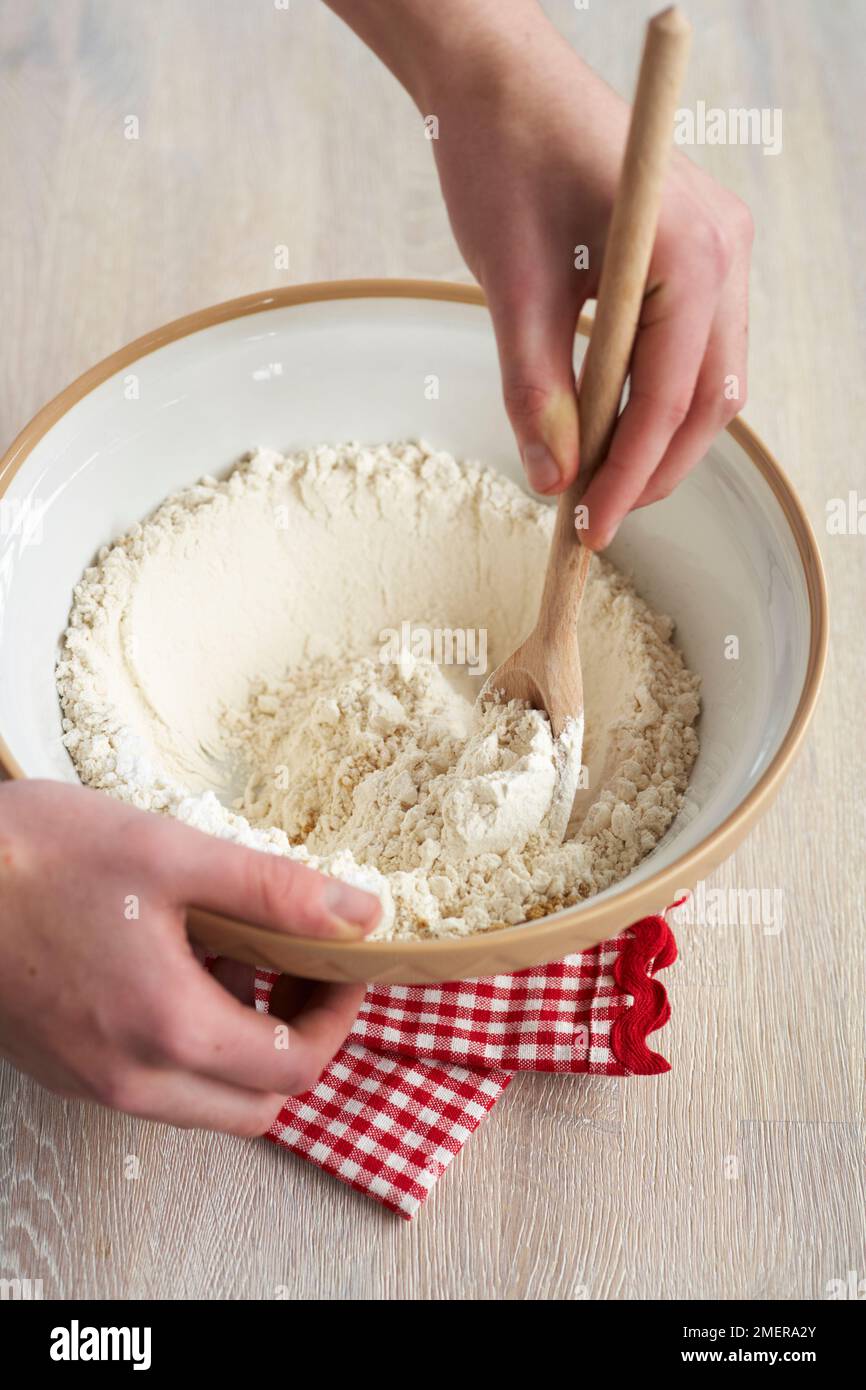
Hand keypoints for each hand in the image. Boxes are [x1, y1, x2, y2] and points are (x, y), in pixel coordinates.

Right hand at [0, 781, 379, 1133]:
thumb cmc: (37, 859)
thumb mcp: (171, 853)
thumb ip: (274, 891)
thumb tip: (359, 914)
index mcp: (169, 1029)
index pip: (296, 1065)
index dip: (337, 1017)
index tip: (340, 965)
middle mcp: (132, 1079)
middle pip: (259, 1104)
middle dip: (297, 1043)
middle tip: (298, 972)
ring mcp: (94, 1083)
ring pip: (207, 1103)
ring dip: (244, 1049)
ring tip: (236, 961)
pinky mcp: (68, 1069)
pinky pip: (156, 1088)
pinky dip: (191, 1048)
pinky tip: (178, 969)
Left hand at [325, 0, 752, 548]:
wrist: (498, 76)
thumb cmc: (501, 155)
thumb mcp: (510, 284)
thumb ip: (533, 387)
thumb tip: (551, 479)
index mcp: (690, 250)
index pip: (669, 399)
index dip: (628, 476)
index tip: (586, 530)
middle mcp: (726, 249)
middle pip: (710, 400)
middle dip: (653, 469)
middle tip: (593, 520)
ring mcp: (721, 248)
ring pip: (710, 380)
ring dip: (658, 439)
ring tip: (598, 484)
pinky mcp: (698, 252)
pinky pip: (695, 347)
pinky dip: (655, 396)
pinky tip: (609, 426)